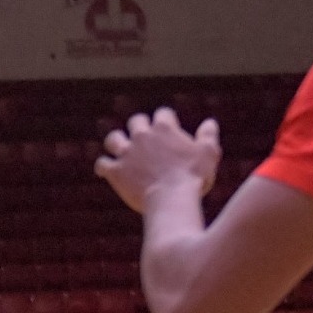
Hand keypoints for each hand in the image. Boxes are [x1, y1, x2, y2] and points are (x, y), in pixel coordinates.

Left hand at [95, 109, 220, 213]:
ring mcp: (127, 153)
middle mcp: (142, 135)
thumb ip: (208, 136)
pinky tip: (106, 171)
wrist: (172, 199)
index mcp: (164, 128)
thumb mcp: (208, 154)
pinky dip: (104, 167)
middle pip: (135, 122)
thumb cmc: (193, 177)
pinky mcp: (116, 171)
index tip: (168, 129)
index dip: (166, 120)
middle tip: (143, 139)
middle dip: (139, 128)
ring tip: (120, 150)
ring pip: (113, 139)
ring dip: (116, 143)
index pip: (163, 113)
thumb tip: (210, 123)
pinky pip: (102, 164)